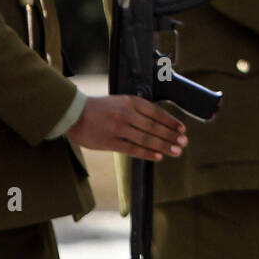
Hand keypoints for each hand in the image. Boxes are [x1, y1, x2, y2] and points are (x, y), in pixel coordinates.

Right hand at [64, 95, 186, 160]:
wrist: (74, 113)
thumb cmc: (100, 108)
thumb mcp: (121, 101)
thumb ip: (138, 110)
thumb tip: (160, 122)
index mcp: (131, 101)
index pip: (157, 112)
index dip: (171, 121)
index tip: (182, 129)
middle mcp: (126, 114)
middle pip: (154, 126)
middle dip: (171, 136)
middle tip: (183, 142)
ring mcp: (118, 129)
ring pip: (146, 138)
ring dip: (163, 146)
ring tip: (176, 151)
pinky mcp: (109, 142)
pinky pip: (132, 149)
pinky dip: (146, 153)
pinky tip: (158, 157)